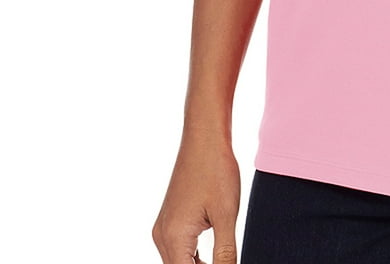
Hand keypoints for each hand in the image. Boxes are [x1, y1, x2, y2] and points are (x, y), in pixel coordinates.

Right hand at [152, 132, 241, 263]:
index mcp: (174, 238)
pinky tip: (212, 258)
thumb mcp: (226, 215)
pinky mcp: (170, 219)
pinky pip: (179, 248)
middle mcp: (162, 236)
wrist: (204, 138)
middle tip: (226, 261)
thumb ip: (225, 253)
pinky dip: (193, 257)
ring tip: (223, 261)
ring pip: (179, 262)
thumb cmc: (215, 170)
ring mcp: (164, 227)